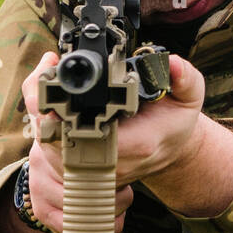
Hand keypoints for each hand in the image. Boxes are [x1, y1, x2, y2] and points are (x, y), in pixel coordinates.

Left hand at [21, 51, 206, 232]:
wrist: (171, 147)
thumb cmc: (175, 122)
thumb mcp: (189, 97)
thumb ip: (184, 78)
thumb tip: (170, 63)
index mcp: (137, 145)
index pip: (90, 135)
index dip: (67, 113)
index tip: (61, 87)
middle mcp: (112, 163)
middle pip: (59, 139)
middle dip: (47, 105)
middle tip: (47, 68)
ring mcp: (94, 169)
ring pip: (49, 146)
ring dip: (42, 112)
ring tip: (45, 77)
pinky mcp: (82, 169)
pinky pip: (50, 150)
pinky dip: (45, 123)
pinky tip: (47, 98)